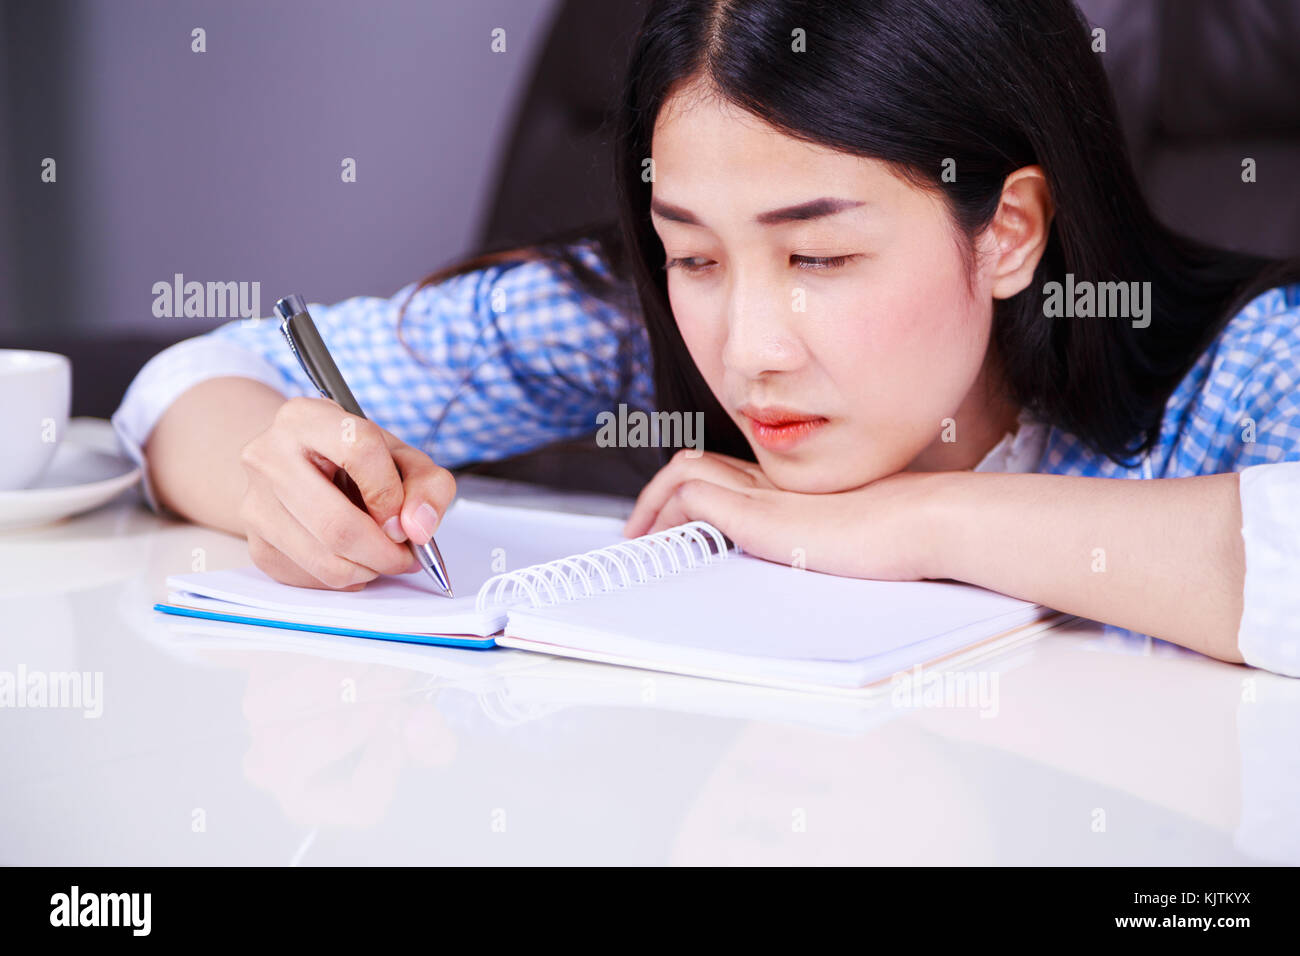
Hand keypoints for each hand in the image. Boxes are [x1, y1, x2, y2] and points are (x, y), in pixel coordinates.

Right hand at [238, 397, 456, 589]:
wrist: (297, 468)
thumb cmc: (353, 461)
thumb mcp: (399, 456)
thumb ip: (427, 484)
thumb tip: (419, 528)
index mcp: (305, 418)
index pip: (357, 450)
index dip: (391, 492)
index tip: (402, 514)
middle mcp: (267, 456)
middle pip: (337, 524)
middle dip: (384, 552)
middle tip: (404, 556)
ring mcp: (254, 503)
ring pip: (324, 560)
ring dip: (368, 570)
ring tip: (381, 558)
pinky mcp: (254, 543)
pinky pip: (310, 579)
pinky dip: (343, 579)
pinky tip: (351, 558)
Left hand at [623, 451, 941, 580]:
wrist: (927, 523)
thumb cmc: (906, 540)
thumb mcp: (852, 542)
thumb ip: (823, 545)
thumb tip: (810, 567)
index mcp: (791, 489)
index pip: (724, 475)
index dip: (689, 495)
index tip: (671, 530)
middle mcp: (772, 483)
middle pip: (694, 467)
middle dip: (656, 500)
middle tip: (637, 537)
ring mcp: (764, 494)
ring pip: (684, 475)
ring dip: (651, 508)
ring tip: (638, 545)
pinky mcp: (758, 513)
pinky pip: (691, 500)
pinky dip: (665, 519)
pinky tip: (659, 549)